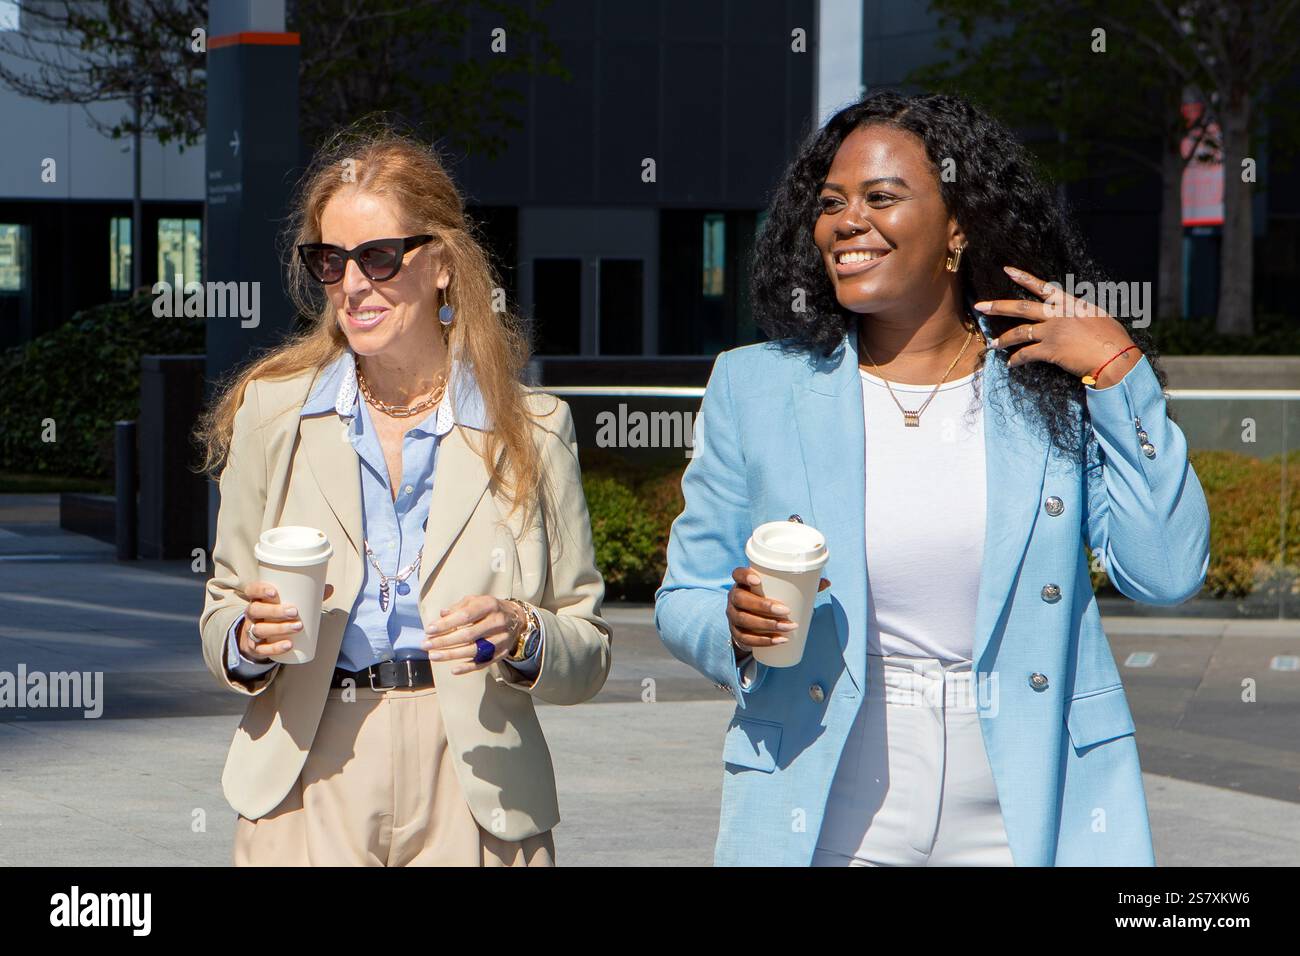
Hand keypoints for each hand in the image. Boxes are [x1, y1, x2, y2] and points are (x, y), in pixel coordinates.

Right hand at [237, 581, 334, 662]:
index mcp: (257, 599)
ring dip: (279, 628)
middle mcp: (252, 614)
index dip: (260, 590)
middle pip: (256, 610)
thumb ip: (307, 595)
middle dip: (275, 611)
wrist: (262, 638)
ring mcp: (251, 631)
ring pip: (259, 629)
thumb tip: (330, 588)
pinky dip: (275, 647)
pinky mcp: (255, 648)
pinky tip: (288, 644)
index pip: (252, 590)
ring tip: (298, 626)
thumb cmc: (278, 614)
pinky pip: (262, 649)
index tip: (275, 592)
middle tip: (294, 611)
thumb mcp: (288, 602)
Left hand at [422, 595, 525, 674]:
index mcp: (489, 605)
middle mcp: (497, 621)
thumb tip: (441, 615)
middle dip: (444, 641)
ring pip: (474, 650)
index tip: (429, 630)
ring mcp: (501, 639)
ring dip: (451, 655)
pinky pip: (484, 662)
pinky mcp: (503, 652)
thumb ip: (458, 607)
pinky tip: (454, 670)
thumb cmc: (489, 608)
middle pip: (468, 635)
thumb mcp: (476, 600)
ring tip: (433, 656)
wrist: (517, 618)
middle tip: (426, 645)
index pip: (465, 615)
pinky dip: (468, 667)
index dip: (446, 624)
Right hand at [727, 567, 829, 656]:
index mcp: (743, 583)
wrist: (751, 624)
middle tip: (785, 611)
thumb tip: (826, 582)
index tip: (758, 581)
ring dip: (767, 625)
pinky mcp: (736, 633)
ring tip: (788, 628)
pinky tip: (779, 641)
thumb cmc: (768, 600)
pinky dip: (763, 641)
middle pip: (741, 600)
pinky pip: (746, 638)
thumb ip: (801, 585)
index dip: (744, 576)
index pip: (737, 574)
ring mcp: (733, 616)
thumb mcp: (780, 592)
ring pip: (744, 620)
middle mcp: (734, 598)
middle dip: (763, 606)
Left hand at [973, 265, 1138, 385]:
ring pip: (1019, 333)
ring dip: (1002, 340)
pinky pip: (1025, 355)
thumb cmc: (1112, 338)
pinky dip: (1016, 360)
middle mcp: (1057, 315)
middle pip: (1021, 308)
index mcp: (1070, 303)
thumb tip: (1078, 314)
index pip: (1043, 287)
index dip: (1023, 278)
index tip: (1007, 270)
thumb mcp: (1098, 316)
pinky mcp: (1049, 350)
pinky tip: (1010, 364)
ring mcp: (1052, 332)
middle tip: (979, 306)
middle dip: (998, 306)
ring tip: (992, 344)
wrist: (1115, 356)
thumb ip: (1081, 313)